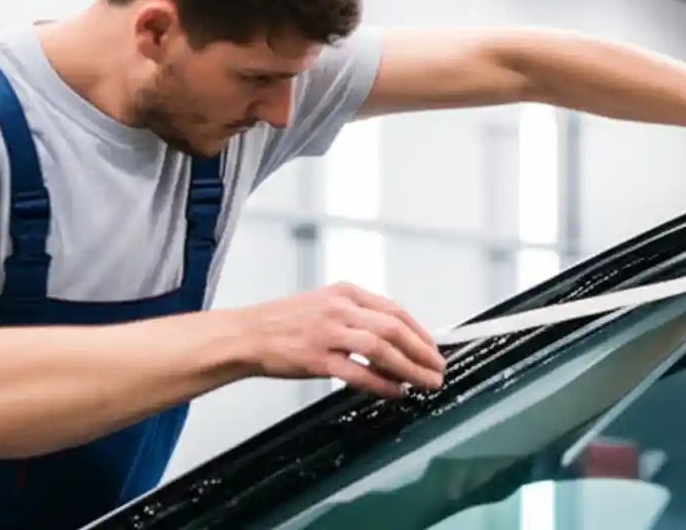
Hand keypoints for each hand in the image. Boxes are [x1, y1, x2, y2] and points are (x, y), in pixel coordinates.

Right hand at [234, 282, 444, 398]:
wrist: (247, 334)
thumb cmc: (284, 322)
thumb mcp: (324, 303)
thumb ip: (357, 315)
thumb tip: (393, 336)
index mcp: (345, 292)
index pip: (394, 310)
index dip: (420, 331)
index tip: (433, 348)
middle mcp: (340, 308)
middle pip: (394, 328)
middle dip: (423, 351)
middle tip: (438, 368)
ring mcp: (328, 333)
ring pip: (382, 348)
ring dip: (410, 368)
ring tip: (426, 382)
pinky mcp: (317, 358)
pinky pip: (359, 372)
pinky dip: (382, 383)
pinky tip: (395, 392)